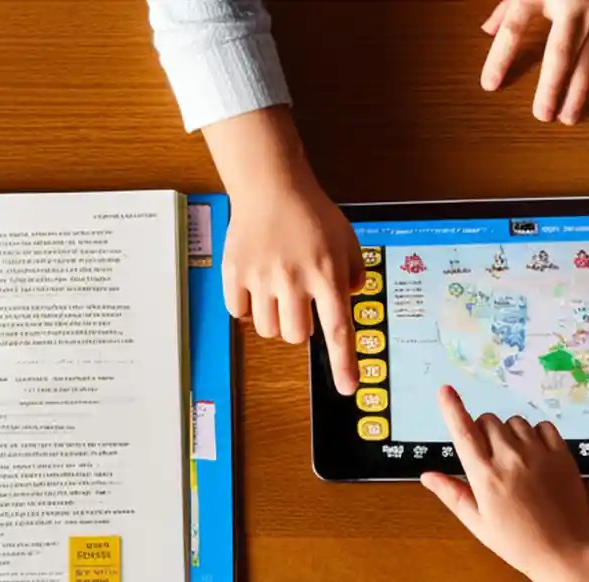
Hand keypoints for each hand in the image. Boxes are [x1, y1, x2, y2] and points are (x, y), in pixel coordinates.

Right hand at [203, 107, 363, 394]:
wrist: (270, 185)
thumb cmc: (311, 213)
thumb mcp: (347, 240)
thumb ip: (354, 273)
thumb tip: (348, 300)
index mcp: (326, 273)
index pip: (337, 328)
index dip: (343, 363)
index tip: (346, 388)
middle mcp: (294, 279)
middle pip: (296, 336)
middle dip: (299, 326)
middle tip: (298, 301)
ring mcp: (261, 277)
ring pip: (267, 330)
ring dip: (274, 319)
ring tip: (276, 290)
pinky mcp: (234, 273)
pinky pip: (240, 313)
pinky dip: (248, 308)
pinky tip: (255, 286)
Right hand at [420, 386, 588, 581]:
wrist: (566, 551)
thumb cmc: (518, 542)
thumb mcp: (479, 523)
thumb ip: (452, 494)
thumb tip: (427, 476)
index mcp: (485, 476)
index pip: (463, 432)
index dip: (451, 408)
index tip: (445, 390)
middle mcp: (510, 458)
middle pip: (487, 421)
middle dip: (482, 430)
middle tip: (488, 454)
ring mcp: (538, 454)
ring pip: (514, 421)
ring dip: (508, 432)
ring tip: (514, 458)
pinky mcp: (561, 454)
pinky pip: (543, 426)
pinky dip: (535, 434)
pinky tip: (535, 454)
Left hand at [481, 0, 588, 124]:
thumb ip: (507, 3)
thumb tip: (487, 31)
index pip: (514, 28)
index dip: (500, 57)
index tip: (490, 85)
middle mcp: (570, 3)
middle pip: (559, 51)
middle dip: (551, 85)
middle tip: (542, 115)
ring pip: (588, 56)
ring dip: (578, 90)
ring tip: (568, 118)